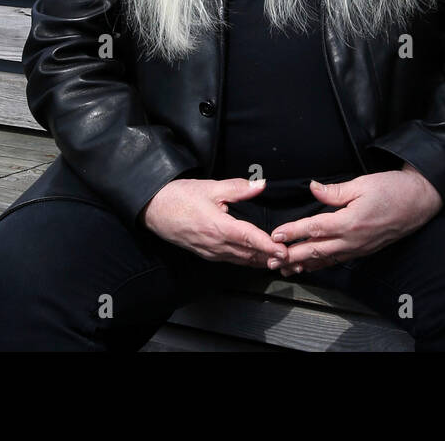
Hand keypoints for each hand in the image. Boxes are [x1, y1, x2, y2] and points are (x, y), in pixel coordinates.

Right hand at [141, 177, 289, 268]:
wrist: (153, 209)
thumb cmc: (179, 197)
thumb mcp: (210, 187)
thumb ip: (238, 188)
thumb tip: (260, 184)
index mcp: (218, 227)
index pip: (250, 239)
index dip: (269, 246)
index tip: (285, 251)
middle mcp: (215, 244)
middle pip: (249, 255)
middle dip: (270, 258)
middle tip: (291, 259)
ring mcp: (210, 252)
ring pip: (240, 260)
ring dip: (260, 261)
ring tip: (278, 262)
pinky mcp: (205, 253)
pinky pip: (230, 260)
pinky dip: (246, 260)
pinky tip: (255, 258)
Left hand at [269, 164, 443, 275]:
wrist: (420, 201)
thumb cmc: (393, 189)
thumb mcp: (362, 184)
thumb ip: (334, 191)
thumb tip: (312, 188)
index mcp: (351, 221)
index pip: (315, 228)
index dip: (293, 231)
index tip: (276, 234)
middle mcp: (353, 239)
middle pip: (316, 250)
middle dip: (291, 255)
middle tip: (271, 259)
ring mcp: (359, 248)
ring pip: (326, 259)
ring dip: (303, 263)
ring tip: (284, 268)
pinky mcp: (364, 250)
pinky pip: (338, 260)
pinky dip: (321, 264)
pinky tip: (310, 265)